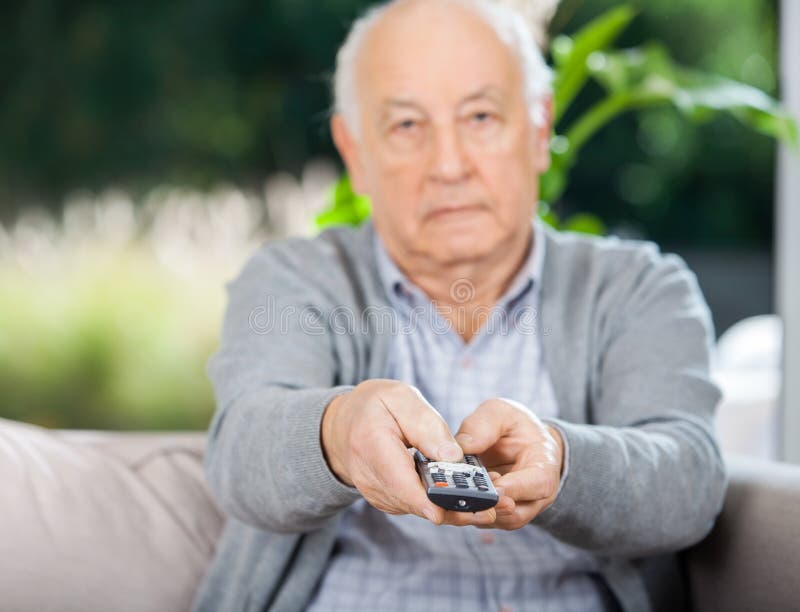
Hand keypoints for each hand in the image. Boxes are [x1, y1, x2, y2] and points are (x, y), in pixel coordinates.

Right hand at [321, 379, 497, 525]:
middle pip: (412, 501)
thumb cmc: (376, 405)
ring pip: (417, 509)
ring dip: (450, 510)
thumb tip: (453, 457)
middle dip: (450, 507)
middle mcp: (369, 476)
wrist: (345, 425)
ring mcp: (376, 492)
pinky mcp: (386, 500)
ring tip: (486, 507)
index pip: (397, 478)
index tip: (445, 511)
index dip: (422, 498)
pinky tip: (464, 500)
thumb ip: (426, 425)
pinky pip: (416, 507)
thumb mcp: (400, 398)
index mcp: (370, 444)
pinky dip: (439, 505)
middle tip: (489, 509)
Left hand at [454, 398, 563, 529]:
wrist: (519, 442)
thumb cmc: (514, 426)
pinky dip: (464, 512)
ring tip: (451, 494)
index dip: (515, 489)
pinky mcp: (496, 513)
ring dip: (472, 510)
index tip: (491, 488)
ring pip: (496, 520)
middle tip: (461, 494)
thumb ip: (484, 425)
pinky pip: (481, 519)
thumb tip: (462, 447)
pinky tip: (446, 498)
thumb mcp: (501, 413)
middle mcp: (535, 495)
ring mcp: (516, 508)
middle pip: (515, 513)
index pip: (538, 485)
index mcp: (544, 466)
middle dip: (487, 505)